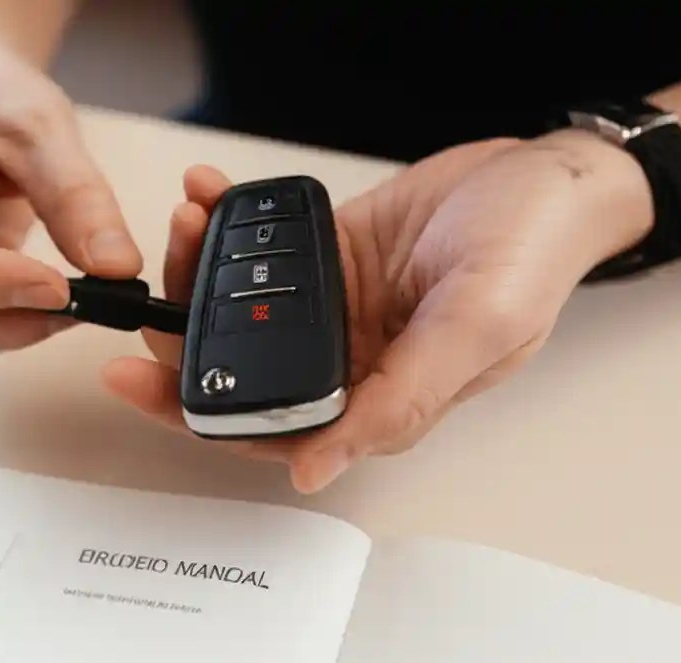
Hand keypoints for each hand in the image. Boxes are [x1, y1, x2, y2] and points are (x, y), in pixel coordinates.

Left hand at [103, 132, 651, 491]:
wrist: (546, 175)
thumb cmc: (531, 253)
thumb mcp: (474, 328)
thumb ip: (400, 399)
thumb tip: (316, 470)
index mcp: (378, 398)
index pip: (267, 430)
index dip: (195, 414)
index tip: (134, 380)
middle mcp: (346, 362)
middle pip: (237, 369)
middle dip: (180, 332)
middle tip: (138, 294)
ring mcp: (330, 308)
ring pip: (239, 308)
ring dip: (199, 268)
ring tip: (188, 219)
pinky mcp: (324, 259)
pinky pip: (261, 252)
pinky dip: (228, 225)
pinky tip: (210, 194)